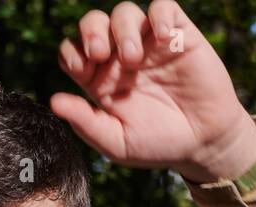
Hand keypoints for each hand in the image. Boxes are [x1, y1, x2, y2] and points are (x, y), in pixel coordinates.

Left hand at [51, 0, 255, 182]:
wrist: (202, 144)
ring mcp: (149, 43)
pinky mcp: (178, 35)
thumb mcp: (116, 142)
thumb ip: (85, 122)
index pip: (73, 51)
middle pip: (93, 23)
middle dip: (91, 31)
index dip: (72, 54)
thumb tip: (53, 102)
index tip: (83, 72)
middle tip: (99, 54)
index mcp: (100, 80)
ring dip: (123, 29)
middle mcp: (120, 57)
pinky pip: (164, 8)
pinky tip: (162, 38)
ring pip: (125, 12)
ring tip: (134, 58)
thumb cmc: (157, 145)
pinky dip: (159, 15)